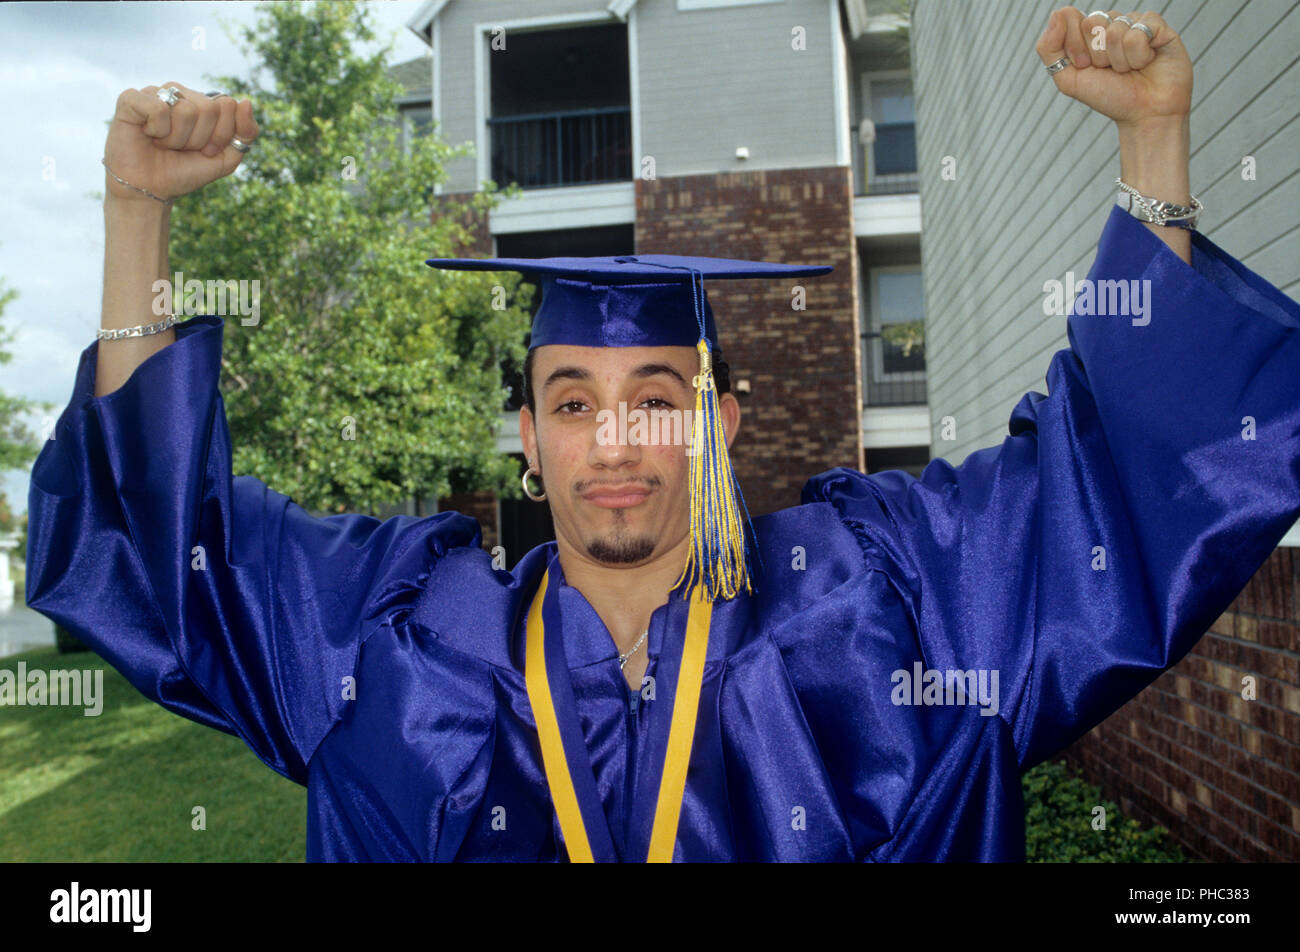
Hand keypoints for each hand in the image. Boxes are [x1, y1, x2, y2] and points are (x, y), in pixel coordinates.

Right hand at [104, 82, 259, 203]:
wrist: (151, 189)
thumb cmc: (185, 171)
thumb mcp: (227, 158)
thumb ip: (246, 132)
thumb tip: (246, 101)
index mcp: (202, 102)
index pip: (227, 104)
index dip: (220, 135)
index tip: (206, 150)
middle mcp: (180, 93)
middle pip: (209, 108)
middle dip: (199, 139)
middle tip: (182, 148)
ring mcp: (155, 93)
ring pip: (185, 110)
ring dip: (178, 138)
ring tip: (164, 144)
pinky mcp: (131, 99)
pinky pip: (157, 108)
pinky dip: (157, 130)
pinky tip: (148, 134)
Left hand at [1036, 8, 1191, 128]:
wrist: (1144, 115)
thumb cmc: (1109, 97)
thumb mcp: (1069, 79)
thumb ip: (1049, 48)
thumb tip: (1058, 11)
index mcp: (1088, 32)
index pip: (1070, 17)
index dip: (1075, 46)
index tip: (1085, 66)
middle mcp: (1111, 23)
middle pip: (1092, 21)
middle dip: (1097, 55)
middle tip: (1109, 70)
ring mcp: (1135, 23)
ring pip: (1116, 29)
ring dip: (1120, 60)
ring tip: (1130, 70)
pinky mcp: (1158, 26)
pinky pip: (1139, 32)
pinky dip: (1139, 56)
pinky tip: (1146, 62)